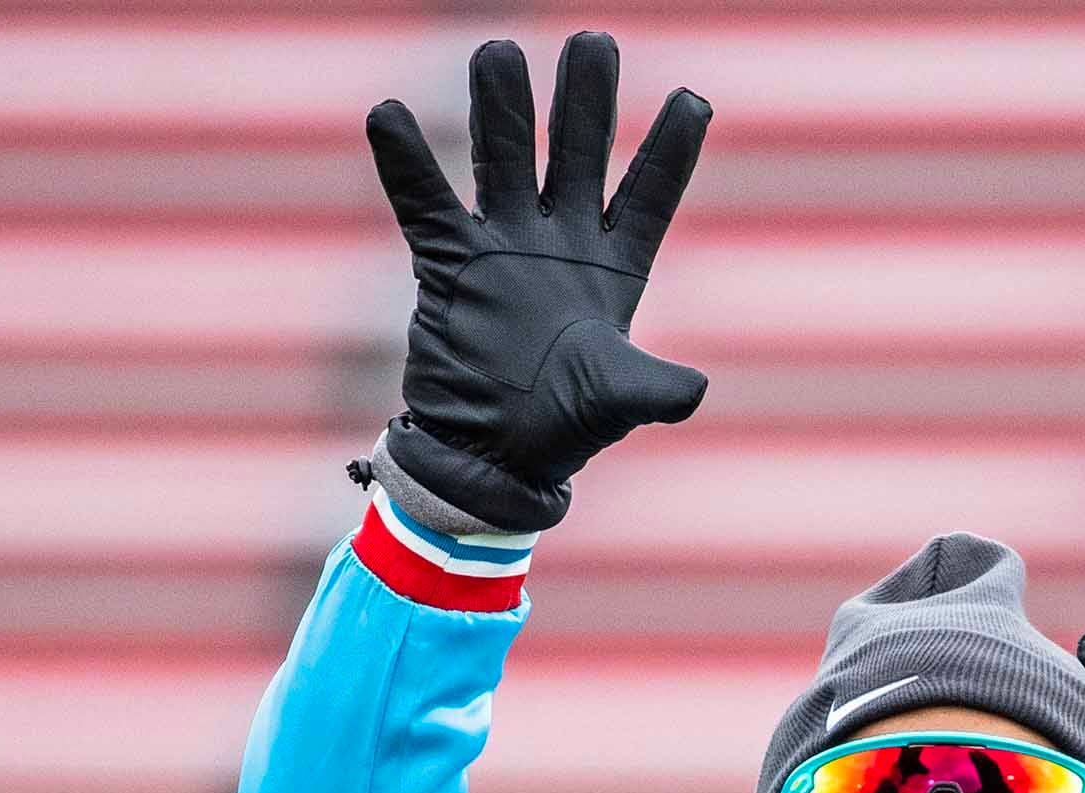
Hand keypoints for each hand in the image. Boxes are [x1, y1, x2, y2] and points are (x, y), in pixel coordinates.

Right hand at [363, 34, 711, 531]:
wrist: (492, 458)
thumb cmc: (564, 429)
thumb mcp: (618, 403)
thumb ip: (654, 388)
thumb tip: (693, 390)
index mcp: (615, 268)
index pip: (647, 195)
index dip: (669, 150)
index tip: (694, 99)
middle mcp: (560, 244)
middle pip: (576, 154)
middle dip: (584, 100)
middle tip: (594, 43)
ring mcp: (504, 247)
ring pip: (504, 160)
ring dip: (502, 109)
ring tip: (498, 50)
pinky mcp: (450, 264)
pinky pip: (426, 203)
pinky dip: (408, 163)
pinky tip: (390, 115)